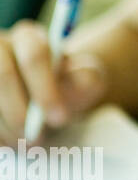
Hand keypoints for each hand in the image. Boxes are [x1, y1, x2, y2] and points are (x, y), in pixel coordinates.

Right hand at [0, 21, 107, 145]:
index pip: (34, 56)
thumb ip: (86, 80)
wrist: (49, 96)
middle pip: (2, 74)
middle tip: (35, 138)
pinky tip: (5, 141)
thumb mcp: (86, 81)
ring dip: (4, 124)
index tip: (59, 118)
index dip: (45, 90)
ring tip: (22, 142)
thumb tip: (73, 85)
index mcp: (29, 37)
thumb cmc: (68, 86)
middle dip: (19, 112)